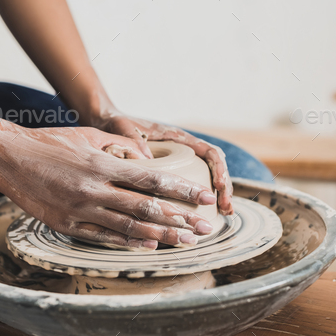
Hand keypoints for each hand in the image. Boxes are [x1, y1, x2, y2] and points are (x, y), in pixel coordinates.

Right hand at [0, 122, 216, 249]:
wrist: (8, 158)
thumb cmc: (51, 142)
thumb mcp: (88, 136)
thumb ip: (120, 148)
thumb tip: (149, 161)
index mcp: (102, 165)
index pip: (152, 180)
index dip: (182, 190)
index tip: (204, 197)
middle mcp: (93, 190)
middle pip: (146, 208)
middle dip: (180, 219)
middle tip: (205, 228)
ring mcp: (79, 210)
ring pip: (128, 227)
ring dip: (161, 235)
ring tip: (186, 241)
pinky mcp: (66, 226)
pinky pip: (103, 237)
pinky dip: (128, 242)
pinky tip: (150, 246)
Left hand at [97, 114, 233, 214]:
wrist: (108, 120)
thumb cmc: (117, 123)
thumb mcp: (123, 128)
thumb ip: (133, 140)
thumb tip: (146, 158)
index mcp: (177, 137)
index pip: (208, 151)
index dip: (218, 168)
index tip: (218, 186)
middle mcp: (183, 147)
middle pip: (214, 166)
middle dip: (224, 187)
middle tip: (227, 209)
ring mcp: (179, 159)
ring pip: (207, 176)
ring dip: (218, 195)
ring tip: (223, 214)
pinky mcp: (171, 169)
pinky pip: (192, 183)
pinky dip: (199, 199)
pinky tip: (201, 215)